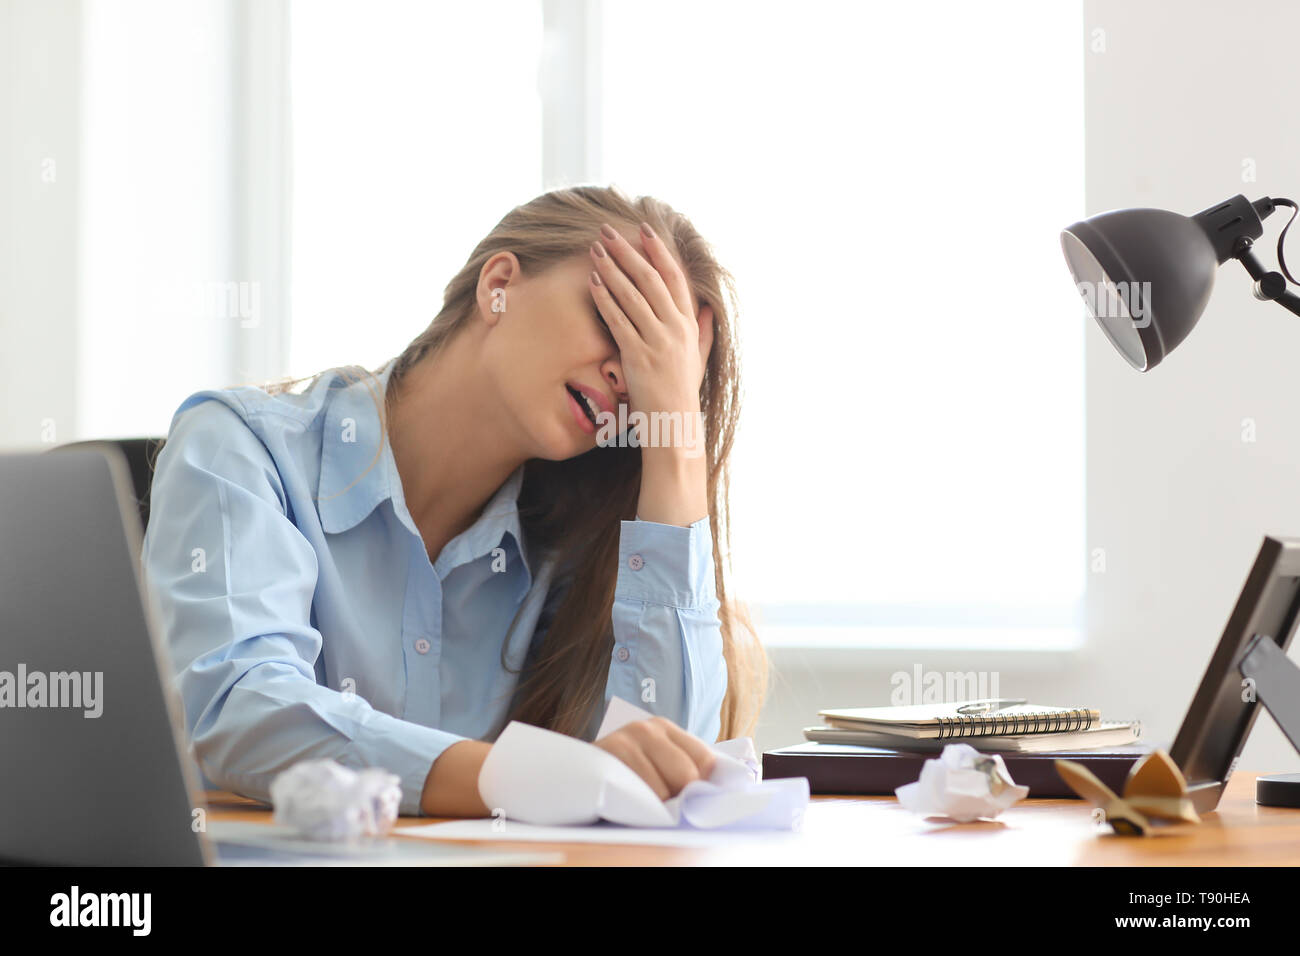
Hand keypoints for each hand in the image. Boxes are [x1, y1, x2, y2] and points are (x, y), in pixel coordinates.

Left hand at [589, 222, 714, 422]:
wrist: (674, 426)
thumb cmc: (681, 394)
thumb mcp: (697, 360)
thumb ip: (702, 333)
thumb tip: (706, 311)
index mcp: (687, 326)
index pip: (675, 279)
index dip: (659, 252)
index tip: (644, 230)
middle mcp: (674, 329)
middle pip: (651, 280)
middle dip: (629, 252)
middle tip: (608, 232)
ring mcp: (657, 342)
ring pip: (634, 296)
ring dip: (613, 270)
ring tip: (596, 250)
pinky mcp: (639, 357)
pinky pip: (620, 321)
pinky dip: (606, 299)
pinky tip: (593, 282)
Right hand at [592, 716, 717, 799]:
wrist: (572, 772)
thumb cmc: (621, 773)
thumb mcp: (653, 763)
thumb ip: (684, 767)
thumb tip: (719, 787)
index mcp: (665, 727)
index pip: (706, 759)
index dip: (703, 785)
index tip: (689, 797)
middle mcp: (647, 728)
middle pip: (688, 775)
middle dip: (679, 796)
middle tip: (662, 802)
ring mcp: (626, 739)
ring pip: (663, 789)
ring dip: (656, 805)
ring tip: (641, 800)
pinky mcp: (608, 754)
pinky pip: (639, 792)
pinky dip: (640, 805)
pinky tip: (630, 800)